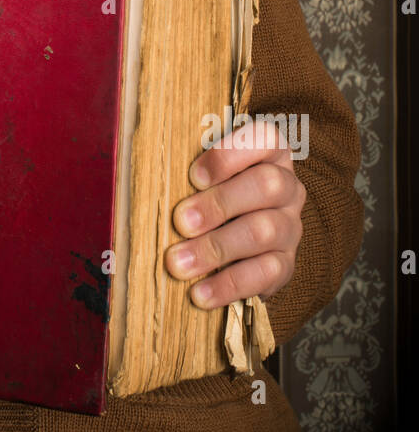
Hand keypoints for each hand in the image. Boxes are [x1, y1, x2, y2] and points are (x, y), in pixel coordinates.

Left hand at [164, 120, 305, 307]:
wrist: (241, 245)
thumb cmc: (211, 196)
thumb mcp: (202, 177)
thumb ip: (183, 171)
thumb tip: (140, 179)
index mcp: (269, 153)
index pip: (264, 138)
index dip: (230, 154)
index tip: (194, 176)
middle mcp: (287, 187)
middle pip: (266, 185)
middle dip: (219, 204)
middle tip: (181, 222)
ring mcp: (290, 226)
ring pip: (264, 231)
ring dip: (216, 248)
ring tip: (178, 263)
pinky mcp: (285, 265)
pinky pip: (265, 274)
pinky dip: (228, 284)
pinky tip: (200, 293)